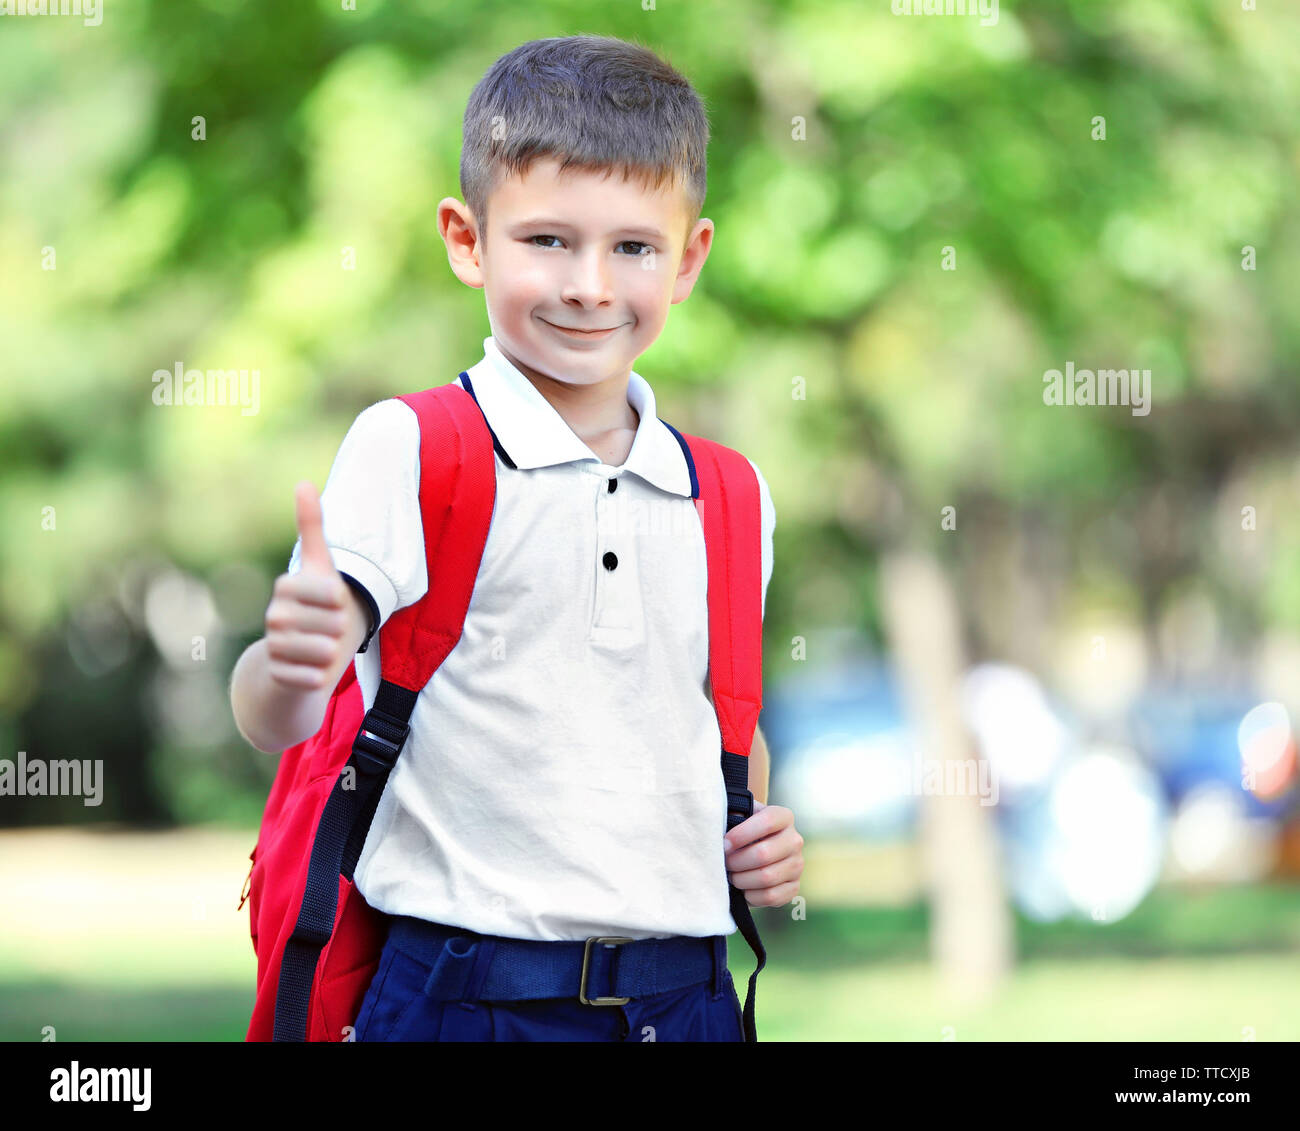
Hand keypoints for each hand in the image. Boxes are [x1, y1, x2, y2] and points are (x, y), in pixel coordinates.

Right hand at [264, 481, 350, 691]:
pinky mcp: (278, 676)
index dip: (342, 599)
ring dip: (333, 652)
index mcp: (286, 587)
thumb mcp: (322, 566)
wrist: (302, 653)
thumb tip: (303, 482)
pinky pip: (313, 678)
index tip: (335, 601)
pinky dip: (321, 676)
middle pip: (332, 624)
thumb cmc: (319, 606)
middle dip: (341, 628)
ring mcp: (274, 646)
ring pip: (323, 652)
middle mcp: (274, 616)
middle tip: (332, 629)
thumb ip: (313, 527)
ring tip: (326, 648)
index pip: (331, 592)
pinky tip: (314, 670)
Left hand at [723, 800, 804, 907]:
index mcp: (784, 817)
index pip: (767, 822)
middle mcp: (795, 840)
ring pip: (766, 878)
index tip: (724, 844)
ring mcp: (797, 865)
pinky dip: (751, 895)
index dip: (741, 834)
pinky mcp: (794, 887)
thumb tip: (719, 825)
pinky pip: (771, 896)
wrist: (756, 855)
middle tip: (725, 863)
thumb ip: (732, 817)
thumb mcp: (740, 819)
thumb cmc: (743, 835)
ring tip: (732, 876)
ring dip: (742, 879)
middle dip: (737, 861)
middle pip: (763, 854)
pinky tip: (744, 888)